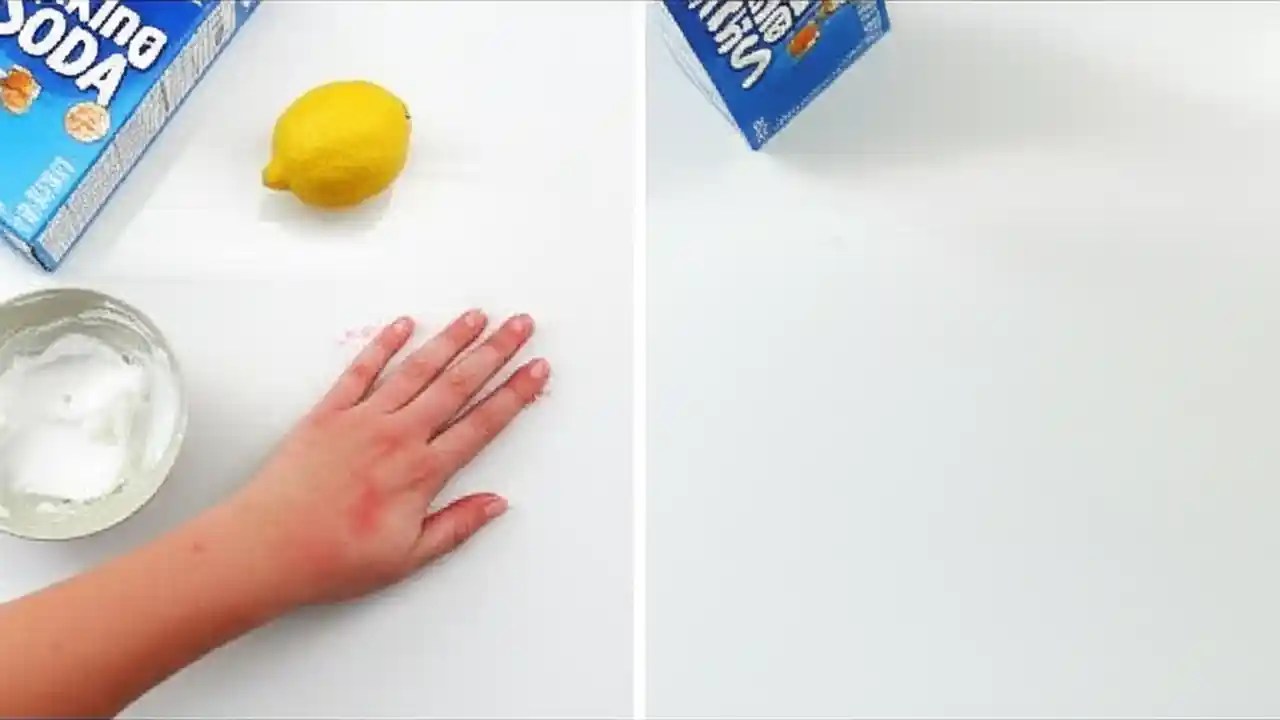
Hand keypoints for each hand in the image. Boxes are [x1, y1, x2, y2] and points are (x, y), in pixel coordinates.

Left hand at [228, 310, 548, 606]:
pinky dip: (384, 345)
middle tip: (520, 325)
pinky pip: (361, 370)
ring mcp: (362, 419)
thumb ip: (455, 526)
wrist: (265, 548)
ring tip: (476, 316)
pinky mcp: (328, 413)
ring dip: (451, 339)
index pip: (481, 423)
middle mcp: (397, 436)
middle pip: (458, 384)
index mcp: (421, 472)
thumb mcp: (407, 557)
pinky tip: (404, 325)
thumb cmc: (331, 558)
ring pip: (417, 369)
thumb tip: (495, 504)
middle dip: (495, 351)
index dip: (514, 394)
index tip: (536, 370)